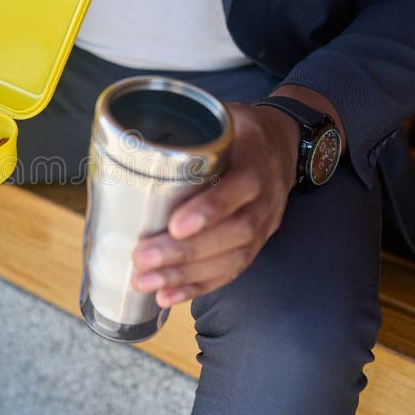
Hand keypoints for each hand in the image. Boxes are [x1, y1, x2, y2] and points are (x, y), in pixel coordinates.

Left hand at [131, 102, 298, 306]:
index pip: (241, 187)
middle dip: (185, 251)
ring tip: (146, 282)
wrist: (282, 145)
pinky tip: (167, 297)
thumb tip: (132, 134)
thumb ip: (190, 129)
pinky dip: (198, 287)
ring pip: (232, 258)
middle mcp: (265, 197)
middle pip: (234, 232)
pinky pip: (232, 271)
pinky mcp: (257, 244)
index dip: (210, 209)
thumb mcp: (223, 118)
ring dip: (186, 275)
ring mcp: (264, 225)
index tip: (175, 225)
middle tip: (143, 258)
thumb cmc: (239, 131)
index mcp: (256, 160)